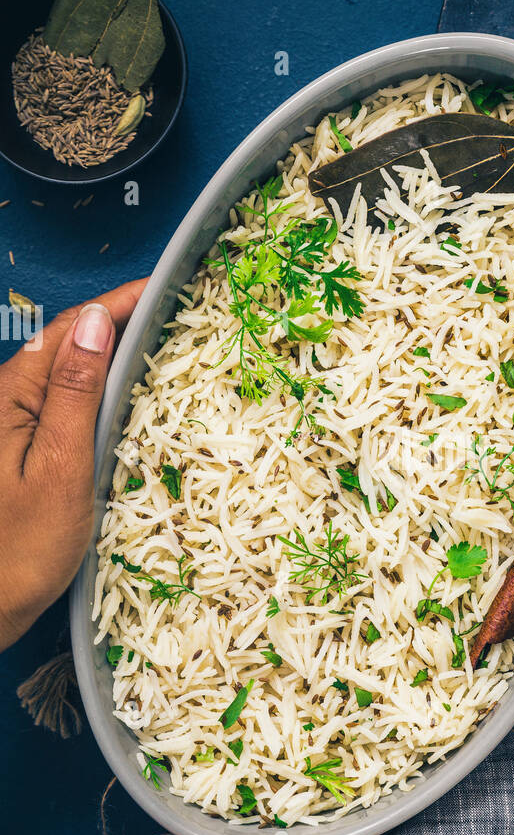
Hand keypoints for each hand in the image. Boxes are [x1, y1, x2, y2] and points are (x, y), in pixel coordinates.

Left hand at [0, 281, 147, 650]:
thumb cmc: (18, 550)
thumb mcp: (60, 467)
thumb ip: (77, 392)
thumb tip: (97, 321)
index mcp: (12, 395)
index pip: (73, 327)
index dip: (121, 301)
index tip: (167, 284)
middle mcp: (6, 400)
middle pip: (68, 341)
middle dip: (119, 318)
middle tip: (176, 310)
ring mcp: (13, 424)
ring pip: (66, 369)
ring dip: (111, 351)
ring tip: (161, 343)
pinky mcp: (21, 448)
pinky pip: (64, 400)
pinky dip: (100, 387)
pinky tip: (126, 395)